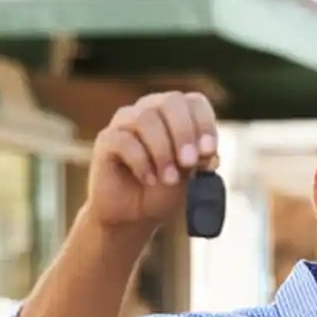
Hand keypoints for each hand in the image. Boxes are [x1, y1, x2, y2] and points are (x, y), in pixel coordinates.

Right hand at [86, 91, 219, 238]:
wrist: (134, 214)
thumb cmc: (165, 189)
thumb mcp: (191, 176)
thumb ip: (201, 161)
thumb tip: (208, 153)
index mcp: (177, 114)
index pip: (194, 102)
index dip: (204, 123)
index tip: (209, 151)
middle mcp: (150, 110)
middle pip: (170, 102)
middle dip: (184, 133)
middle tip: (189, 163)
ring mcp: (125, 122)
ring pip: (145, 119)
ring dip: (162, 152)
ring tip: (169, 179)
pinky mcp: (106, 140)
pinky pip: (123, 140)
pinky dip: (141, 162)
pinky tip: (149, 180)